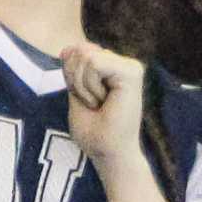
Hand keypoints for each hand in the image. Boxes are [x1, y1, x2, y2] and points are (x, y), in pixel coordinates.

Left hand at [60, 43, 146, 172]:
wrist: (108, 153)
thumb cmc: (94, 132)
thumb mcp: (76, 93)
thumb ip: (73, 70)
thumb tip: (69, 48)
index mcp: (112, 68)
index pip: (76, 51)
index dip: (70, 77)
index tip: (86, 101)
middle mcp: (124, 63)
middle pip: (79, 50)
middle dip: (75, 80)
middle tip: (93, 104)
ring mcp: (130, 66)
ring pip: (85, 56)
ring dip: (83, 86)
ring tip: (100, 105)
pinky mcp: (132, 72)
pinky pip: (94, 64)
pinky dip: (90, 86)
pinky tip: (105, 101)